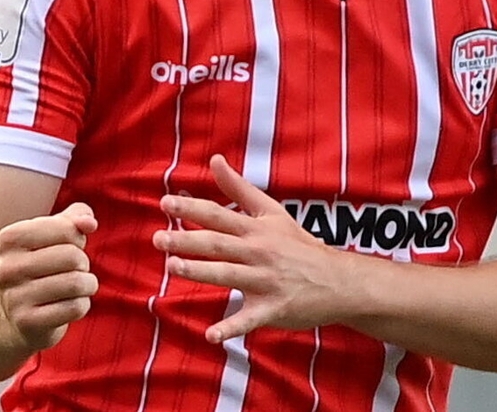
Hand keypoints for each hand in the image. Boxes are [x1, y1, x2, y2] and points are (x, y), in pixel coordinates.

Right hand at [0, 202, 99, 351]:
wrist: (13, 314)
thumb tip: (89, 223)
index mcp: (10, 238)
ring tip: (78, 286)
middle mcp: (8, 268)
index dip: (76, 237)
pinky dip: (82, 305)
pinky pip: (74, 308)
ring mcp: (15, 298)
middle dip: (83, 262)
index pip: (65, 228)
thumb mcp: (53, 235)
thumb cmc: (41, 265)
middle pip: (72, 256)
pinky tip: (70, 304)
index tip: (67, 246)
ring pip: (76, 283)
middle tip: (74, 270)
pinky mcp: (27, 323)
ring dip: (87, 284)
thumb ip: (75, 217)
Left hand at [154, 155, 351, 343]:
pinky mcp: (272, 308)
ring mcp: (265, 281)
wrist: (338, 280)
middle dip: (187, 241)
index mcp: (256, 229)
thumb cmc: (298, 245)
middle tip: (158, 238)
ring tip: (173, 268)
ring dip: (200, 272)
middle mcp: (258, 252)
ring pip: (228, 275)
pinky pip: (249, 319)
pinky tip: (211, 335)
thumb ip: (239, 188)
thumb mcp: (272, 212)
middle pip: (218, 244)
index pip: (218, 215)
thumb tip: (214, 160)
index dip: (192, 208)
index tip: (165, 203)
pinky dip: (231, 328)